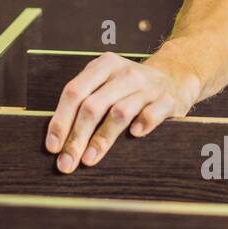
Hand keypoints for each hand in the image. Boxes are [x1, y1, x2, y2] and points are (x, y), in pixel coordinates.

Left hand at [44, 52, 199, 172]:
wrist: (175, 76)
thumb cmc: (130, 87)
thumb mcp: (106, 83)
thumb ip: (84, 102)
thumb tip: (58, 140)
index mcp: (103, 66)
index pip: (74, 92)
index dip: (61, 121)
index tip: (53, 146)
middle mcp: (124, 73)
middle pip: (93, 106)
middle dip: (77, 137)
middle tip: (67, 162)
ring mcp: (147, 85)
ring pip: (119, 112)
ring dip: (102, 139)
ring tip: (89, 160)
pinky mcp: (167, 99)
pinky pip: (152, 114)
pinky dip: (142, 124)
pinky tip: (134, 136)